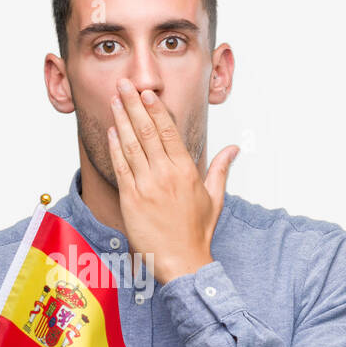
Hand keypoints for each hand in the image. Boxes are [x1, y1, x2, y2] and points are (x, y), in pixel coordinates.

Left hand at [106, 77, 239, 284]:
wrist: (182, 262)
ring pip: (131, 145)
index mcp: (186, 170)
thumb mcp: (215, 198)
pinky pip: (121, 167)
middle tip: (124, 84)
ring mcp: (146, 186)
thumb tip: (234, 148)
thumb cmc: (197, 233)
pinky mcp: (131, 199)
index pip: (168, 131)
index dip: (155, 109)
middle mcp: (165, 174)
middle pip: (147, 131)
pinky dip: (115, 147)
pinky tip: (112, 131)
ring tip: (113, 100)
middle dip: (133, 104)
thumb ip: (220, 168)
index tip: (146, 93)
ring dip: (121, 119)